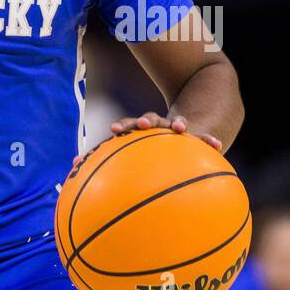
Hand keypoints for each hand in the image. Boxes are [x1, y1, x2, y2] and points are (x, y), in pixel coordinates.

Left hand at [71, 113, 221, 166]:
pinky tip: (216, 146)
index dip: (123, 126)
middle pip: (151, 120)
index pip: (129, 126)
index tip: (114, 129)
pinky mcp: (197, 138)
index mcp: (142, 134)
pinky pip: (204, 139)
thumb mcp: (135, 160)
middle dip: (146, 121)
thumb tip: (73, 169)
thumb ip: (108, 164)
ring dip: (178, 123)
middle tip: (141, 125)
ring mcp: (178, 131)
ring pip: (177, 125)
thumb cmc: (154, 157)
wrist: (184, 136)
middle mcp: (159, 128)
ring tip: (182, 127)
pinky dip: (209, 141)